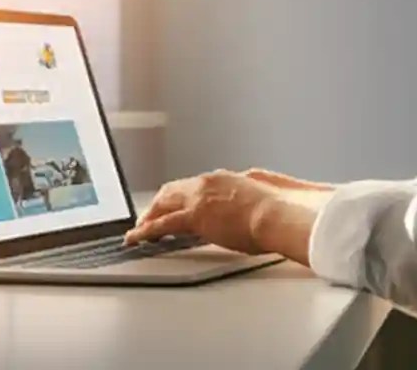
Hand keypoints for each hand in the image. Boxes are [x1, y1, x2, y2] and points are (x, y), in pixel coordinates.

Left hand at [124, 170, 330, 265]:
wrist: (279, 215)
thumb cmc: (280, 209)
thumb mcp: (266, 192)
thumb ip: (253, 190)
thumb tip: (254, 189)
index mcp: (226, 178)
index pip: (195, 186)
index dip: (182, 197)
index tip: (178, 206)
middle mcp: (209, 182)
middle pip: (174, 190)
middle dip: (160, 203)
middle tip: (149, 216)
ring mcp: (200, 197)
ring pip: (164, 203)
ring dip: (150, 215)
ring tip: (139, 229)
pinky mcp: (194, 217)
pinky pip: (161, 224)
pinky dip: (145, 231)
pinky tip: (136, 238)